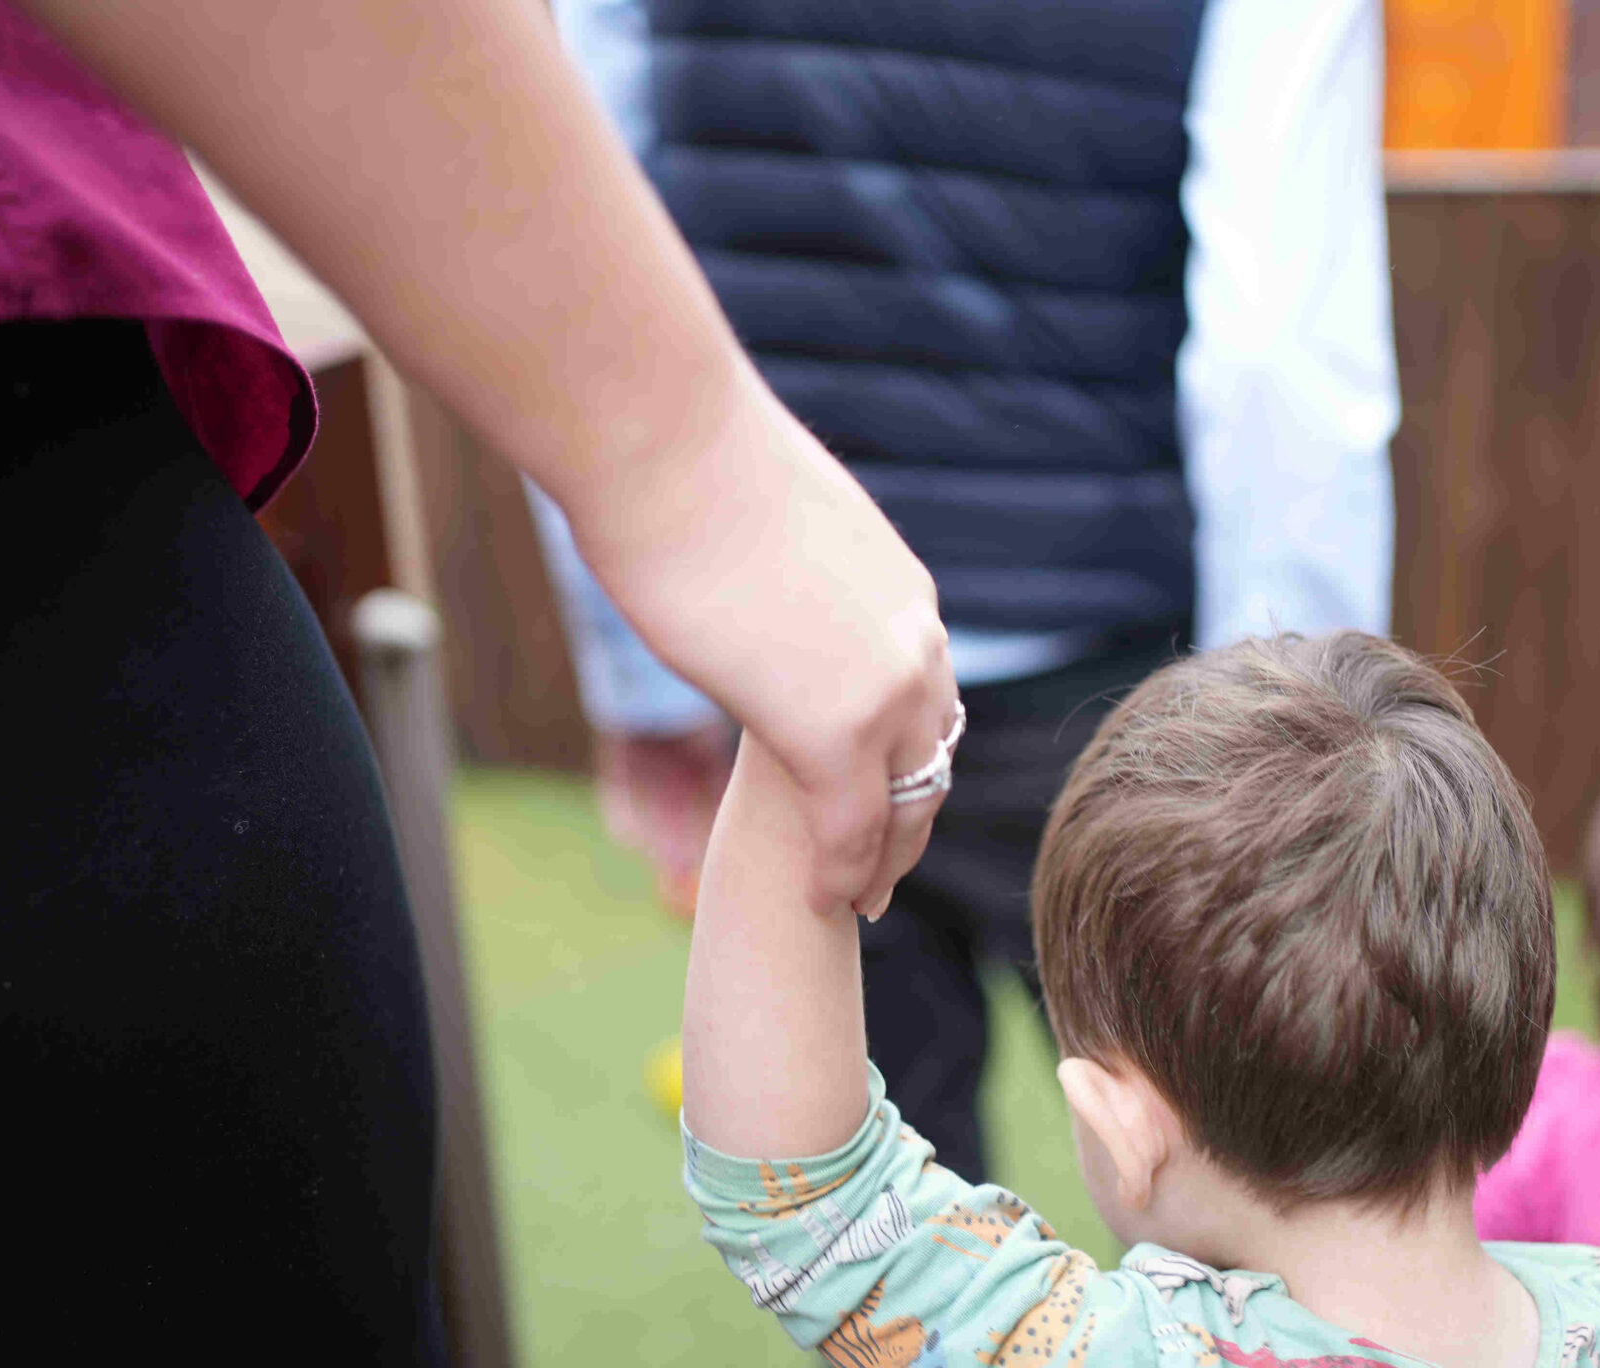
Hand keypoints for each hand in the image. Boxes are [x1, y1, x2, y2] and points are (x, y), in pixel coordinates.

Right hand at [12, 0, 954, 914]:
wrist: (667, 442)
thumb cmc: (691, 459)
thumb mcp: (771, 521)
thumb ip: (792, 570)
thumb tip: (755, 554)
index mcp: (905, 594)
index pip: (927, 699)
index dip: (908, 756)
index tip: (890, 797)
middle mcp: (917, 643)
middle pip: (932, 758)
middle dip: (911, 820)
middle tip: (888, 873)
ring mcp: (883, 689)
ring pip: (904, 802)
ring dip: (883, 858)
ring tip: (861, 902)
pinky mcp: (831, 730)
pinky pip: (849, 829)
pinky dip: (840, 873)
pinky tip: (821, 903)